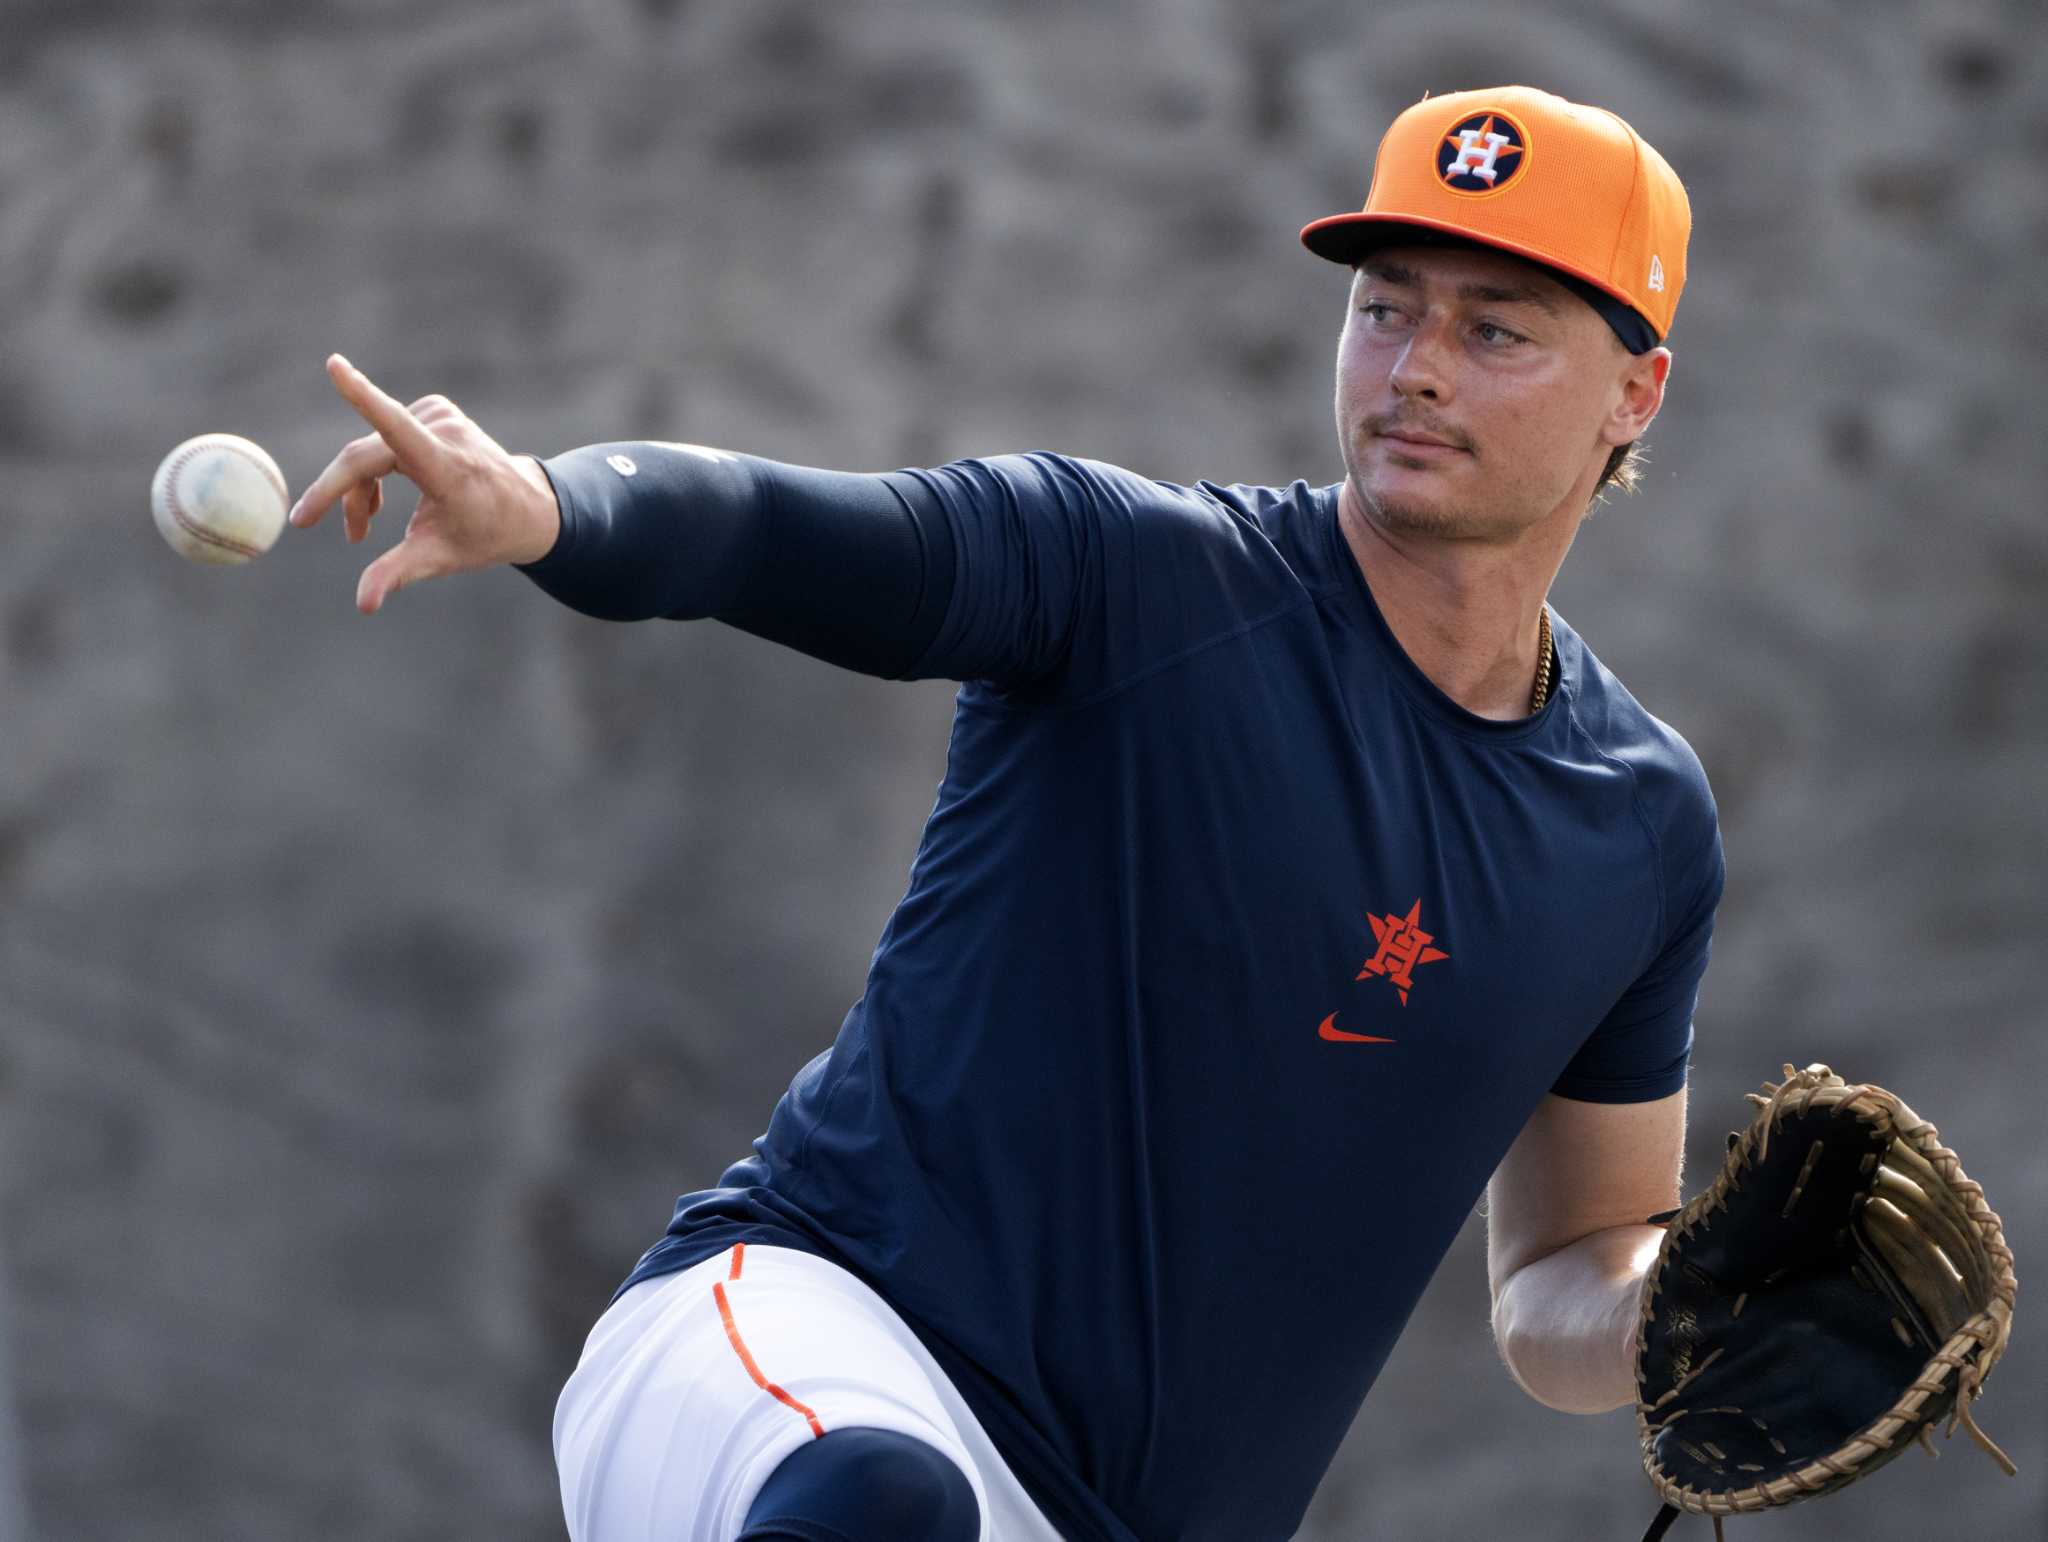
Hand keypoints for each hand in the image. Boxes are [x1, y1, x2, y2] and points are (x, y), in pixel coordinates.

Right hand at [290, 354, 560, 613]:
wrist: (527, 510)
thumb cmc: (484, 535)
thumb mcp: (440, 558)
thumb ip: (397, 574)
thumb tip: (363, 604)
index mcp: (446, 465)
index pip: (396, 428)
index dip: (362, 396)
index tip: (334, 366)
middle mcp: (444, 432)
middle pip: (364, 457)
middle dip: (338, 494)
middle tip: (307, 523)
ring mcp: (440, 415)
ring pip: (370, 451)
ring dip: (359, 491)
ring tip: (360, 531)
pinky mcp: (435, 409)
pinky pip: (384, 438)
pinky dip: (374, 472)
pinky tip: (379, 501)